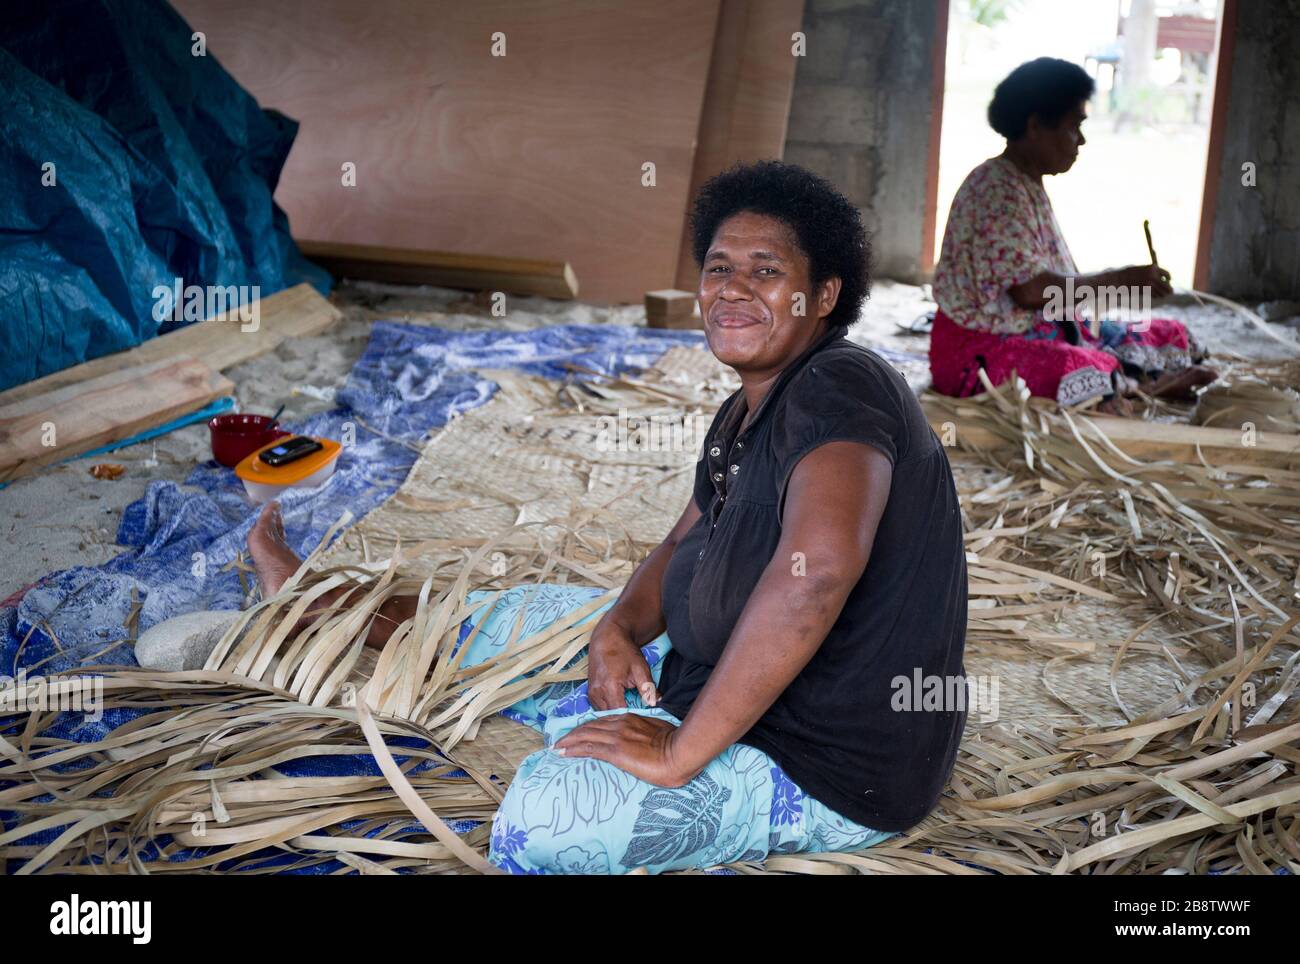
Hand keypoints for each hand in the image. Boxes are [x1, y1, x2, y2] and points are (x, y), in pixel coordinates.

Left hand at [553, 714, 686, 785]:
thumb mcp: (660, 733)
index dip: (589, 727)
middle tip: (561, 741)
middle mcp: (620, 724)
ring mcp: (617, 737)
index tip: (580, 733)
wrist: (680, 752)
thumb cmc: (676, 745)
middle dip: (574, 733)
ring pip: (586, 735)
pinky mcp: (615, 751)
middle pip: (591, 726)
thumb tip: (644, 743)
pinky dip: (573, 749)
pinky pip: (589, 748)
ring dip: (569, 741)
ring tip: (557, 747)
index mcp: (631, 719)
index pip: (603, 721)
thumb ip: (647, 734)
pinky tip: (563, 753)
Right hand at [586, 617, 658, 709]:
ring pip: (604, 714)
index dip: (632, 717)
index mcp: (610, 687)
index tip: (643, 718)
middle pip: (611, 716)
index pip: (621, 714)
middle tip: (638, 718)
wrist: (607, 638)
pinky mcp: (590, 692)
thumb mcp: (640, 669)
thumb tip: (656, 704)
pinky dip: (609, 710)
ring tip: (629, 712)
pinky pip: (599, 708)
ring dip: (616, 715)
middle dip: (624, 718)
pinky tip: (620, 706)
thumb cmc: (625, 652)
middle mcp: (598, 692)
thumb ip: (648, 689)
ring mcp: (591, 693)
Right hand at [1118, 263, 1171, 297]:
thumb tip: (1159, 278)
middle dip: (1168, 289)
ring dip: (1162, 294)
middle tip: (1170, 292)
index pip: (1167, 275)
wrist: (1119, 278)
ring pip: (1162, 292)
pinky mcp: (1145, 291)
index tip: (1167, 282)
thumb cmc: (1129, 274)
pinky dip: (1155, 296)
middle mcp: (1153, 276)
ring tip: (1161, 295)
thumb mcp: (1142, 268)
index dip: (1168, 279)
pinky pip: (1154, 296)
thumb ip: (1151, 272)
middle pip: (1167, 285)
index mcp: (1153, 268)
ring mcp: (1150, 284)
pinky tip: (1153, 296)